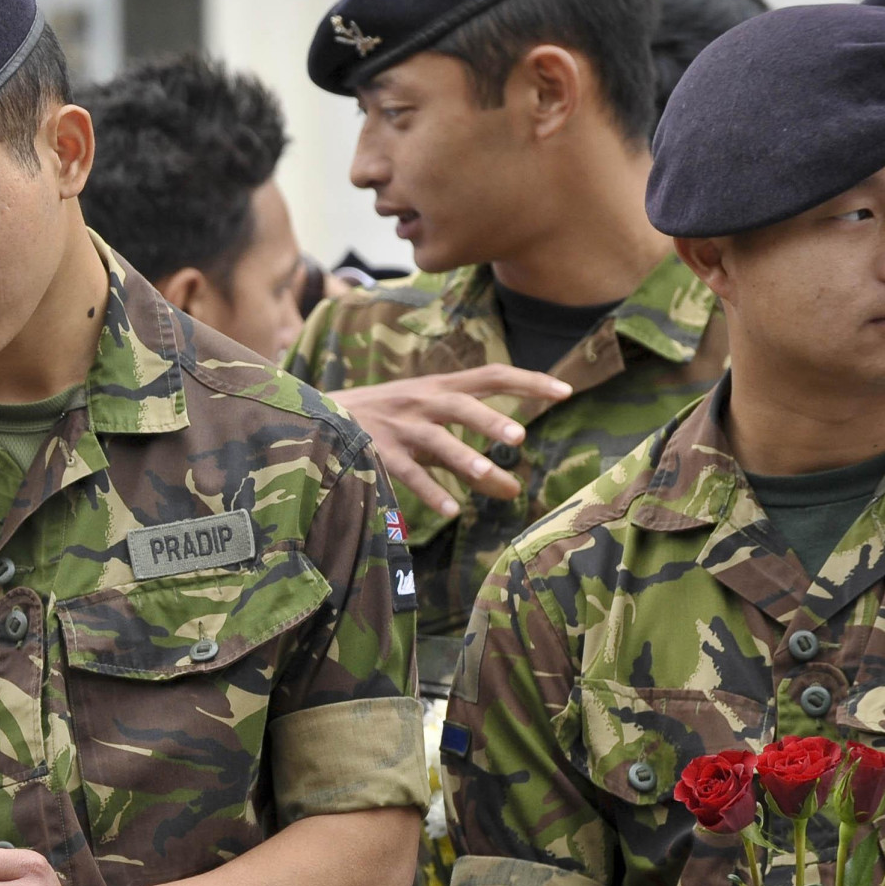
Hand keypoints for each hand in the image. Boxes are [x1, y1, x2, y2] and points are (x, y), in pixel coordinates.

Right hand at [326, 369, 570, 518]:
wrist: (319, 417)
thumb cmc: (386, 424)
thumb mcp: (428, 432)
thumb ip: (470, 459)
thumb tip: (515, 490)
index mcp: (438, 387)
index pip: (490, 376)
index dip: (528, 382)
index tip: (565, 392)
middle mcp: (421, 402)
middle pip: (460, 404)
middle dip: (488, 420)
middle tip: (518, 438)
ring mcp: (398, 427)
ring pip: (434, 440)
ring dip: (461, 456)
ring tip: (486, 474)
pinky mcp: (377, 452)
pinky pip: (406, 473)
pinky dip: (428, 490)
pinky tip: (450, 509)